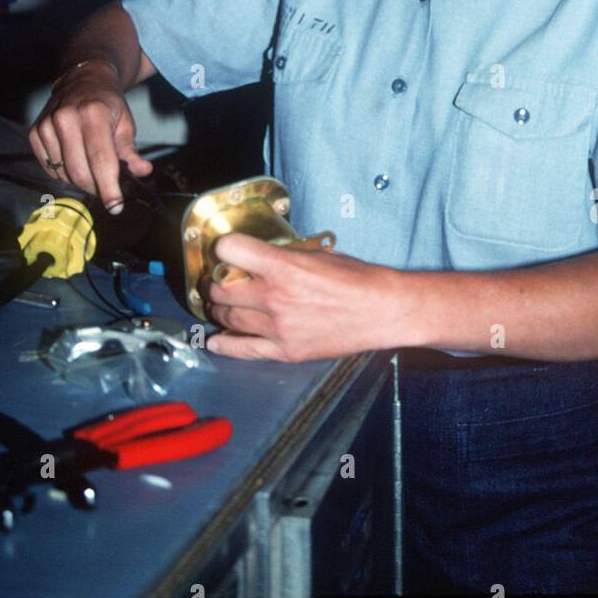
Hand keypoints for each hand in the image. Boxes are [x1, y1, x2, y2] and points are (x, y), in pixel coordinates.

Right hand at [27, 69, 152, 211]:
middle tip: (106, 189)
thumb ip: (131, 151)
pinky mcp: (35, 132)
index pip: (101, 160)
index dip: (109, 188)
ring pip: (63, 173)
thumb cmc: (108, 103)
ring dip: (79, 180)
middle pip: (79, 172)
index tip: (115, 206)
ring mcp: (47, 125)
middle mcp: (66, 118)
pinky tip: (74, 160)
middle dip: (95, 188)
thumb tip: (142, 171)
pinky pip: (49, 168)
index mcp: (93, 114)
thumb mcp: (126, 123)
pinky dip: (63, 172)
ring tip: (91, 168)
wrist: (83, 80)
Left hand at [202, 234, 404, 361]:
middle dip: (215, 282)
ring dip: (219, 309)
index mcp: (284, 267)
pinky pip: (244, 350)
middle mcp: (276, 297)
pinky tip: (215, 339)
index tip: (224, 249)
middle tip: (218, 280)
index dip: (224, 246)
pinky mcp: (286, 351)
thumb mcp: (318, 253)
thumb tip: (258, 257)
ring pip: (229, 318)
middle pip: (221, 289)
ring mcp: (279, 328)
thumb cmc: (357, 279)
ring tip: (222, 304)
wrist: (383, 311)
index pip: (231, 250)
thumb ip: (284, 256)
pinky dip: (225, 344)